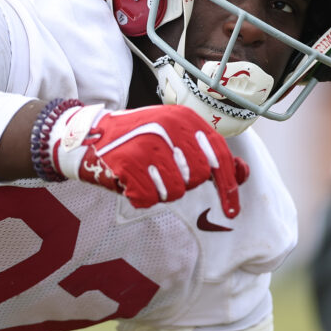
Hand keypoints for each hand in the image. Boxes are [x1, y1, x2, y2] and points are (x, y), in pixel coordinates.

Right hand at [50, 103, 248, 214]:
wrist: (87, 135)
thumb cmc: (137, 140)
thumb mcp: (175, 138)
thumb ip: (209, 153)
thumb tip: (243, 173)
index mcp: (184, 118)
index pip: (219, 156)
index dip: (229, 187)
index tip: (232, 212)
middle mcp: (168, 127)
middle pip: (197, 178)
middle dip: (183, 184)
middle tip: (161, 172)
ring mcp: (147, 144)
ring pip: (174, 192)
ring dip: (160, 192)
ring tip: (144, 174)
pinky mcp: (128, 163)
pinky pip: (148, 199)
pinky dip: (139, 197)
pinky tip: (129, 182)